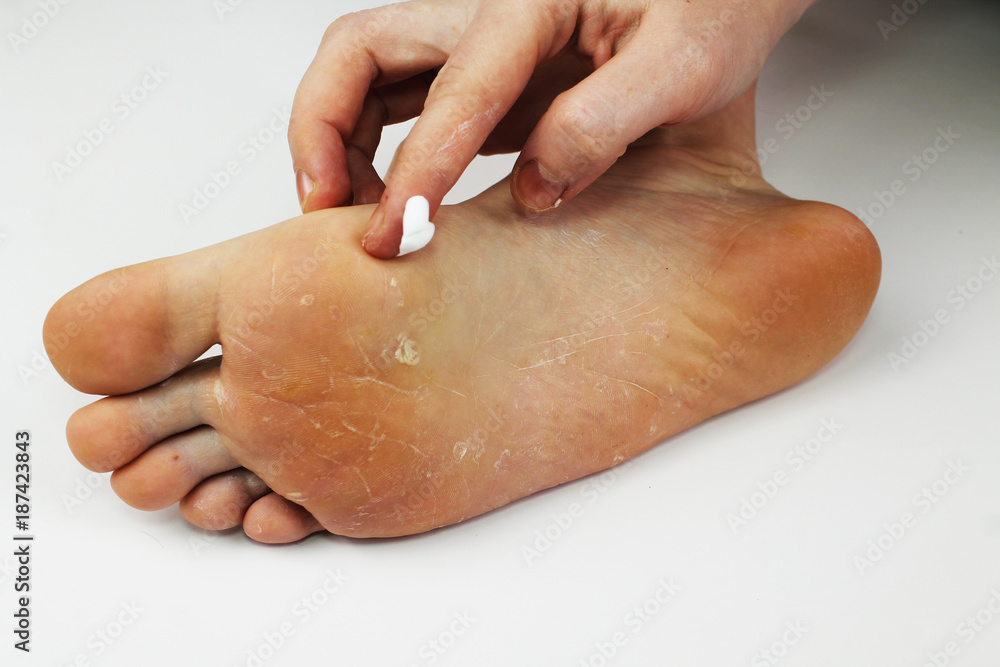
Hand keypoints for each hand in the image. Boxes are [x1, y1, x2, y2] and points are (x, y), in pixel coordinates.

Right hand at [288, 0, 813, 257]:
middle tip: (326, 211)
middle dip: (322, 129)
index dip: (416, 168)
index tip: (393, 233)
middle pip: (359, 51)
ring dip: (338, 141)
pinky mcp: (487, 79)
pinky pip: (404, 105)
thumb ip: (605, 124)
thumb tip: (536, 193)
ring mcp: (480, 46)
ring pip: (367, 74)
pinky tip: (397, 198)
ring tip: (350, 214)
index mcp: (532, 5)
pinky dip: (379, 150)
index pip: (453, 91)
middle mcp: (488, 16)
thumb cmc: (713, 10)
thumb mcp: (684, 67)